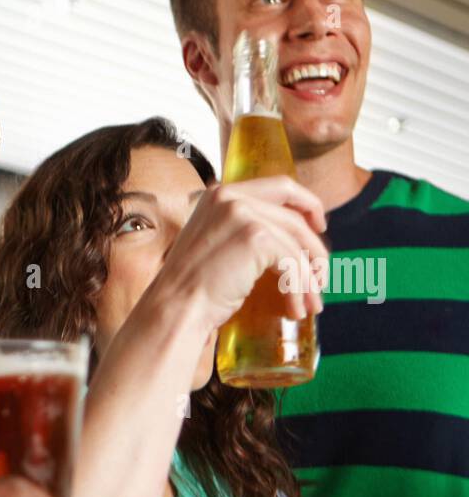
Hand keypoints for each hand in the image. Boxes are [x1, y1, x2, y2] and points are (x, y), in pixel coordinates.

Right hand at [152, 175, 328, 329]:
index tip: (319, 226)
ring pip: (296, 243)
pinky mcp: (256, 238)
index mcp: (219, 194)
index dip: (306, 204)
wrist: (174, 309)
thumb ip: (241, 231)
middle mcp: (231, 197)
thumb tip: (287, 240)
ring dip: (308, 277)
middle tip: (322, 276)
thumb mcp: (214, 245)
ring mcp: (243, 215)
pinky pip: (293, 262)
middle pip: (295, 215)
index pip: (279, 187)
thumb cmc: (190, 288)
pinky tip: (295, 308)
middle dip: (314, 248)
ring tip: (309, 303)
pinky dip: (299, 288)